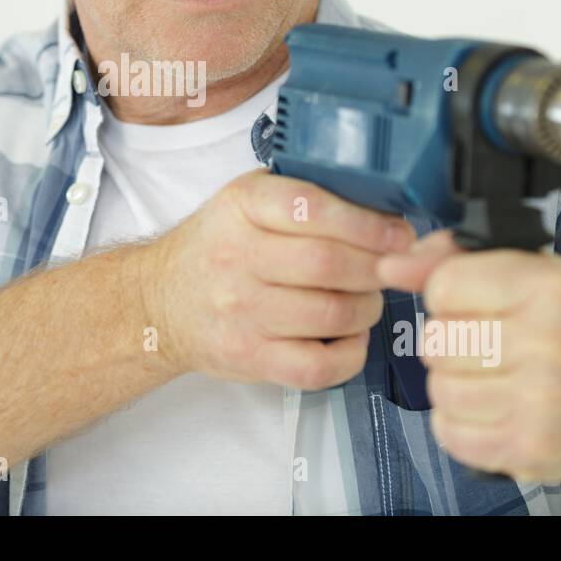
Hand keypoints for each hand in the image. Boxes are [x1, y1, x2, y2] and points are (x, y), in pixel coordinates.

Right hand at [141, 170, 415, 389]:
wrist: (159, 301)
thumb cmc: (217, 246)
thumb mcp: (249, 198)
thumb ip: (306, 194)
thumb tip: (384, 208)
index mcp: (242, 206)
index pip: (313, 208)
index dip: (368, 223)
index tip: (400, 233)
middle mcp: (236, 257)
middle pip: (330, 264)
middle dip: (378, 267)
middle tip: (390, 267)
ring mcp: (242, 312)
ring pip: (334, 314)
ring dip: (368, 307)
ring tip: (366, 298)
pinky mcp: (249, 357)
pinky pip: (320, 366)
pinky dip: (351, 353)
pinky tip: (349, 336)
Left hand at [377, 230, 560, 508]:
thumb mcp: (532, 273)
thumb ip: (454, 260)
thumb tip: (390, 266)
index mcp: (547, 289)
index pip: (444, 285)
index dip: (448, 294)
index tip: (472, 303)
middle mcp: (545, 345)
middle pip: (435, 339)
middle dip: (450, 340)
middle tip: (489, 343)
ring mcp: (538, 403)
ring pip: (437, 387)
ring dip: (453, 383)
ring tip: (492, 376)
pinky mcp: (527, 449)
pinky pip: (448, 432)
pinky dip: (458, 421)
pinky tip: (491, 407)